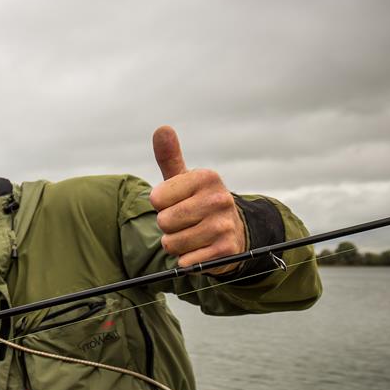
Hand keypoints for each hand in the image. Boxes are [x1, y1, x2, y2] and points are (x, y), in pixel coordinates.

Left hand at [148, 126, 246, 275]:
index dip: (160, 204)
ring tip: (192, 235)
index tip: (176, 201)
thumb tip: (162, 128)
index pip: (156, 198)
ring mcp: (224, 225)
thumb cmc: (198, 202)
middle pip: (164, 221)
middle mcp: (220, 199)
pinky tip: (200, 250)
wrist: (232, 233)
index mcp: (207, 177)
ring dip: (175, 244)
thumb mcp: (184, 179)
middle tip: (185, 221)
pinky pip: (186, 261)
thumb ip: (169, 156)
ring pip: (172, 243)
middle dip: (167, 226)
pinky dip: (186, 260)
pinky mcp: (225, 251)